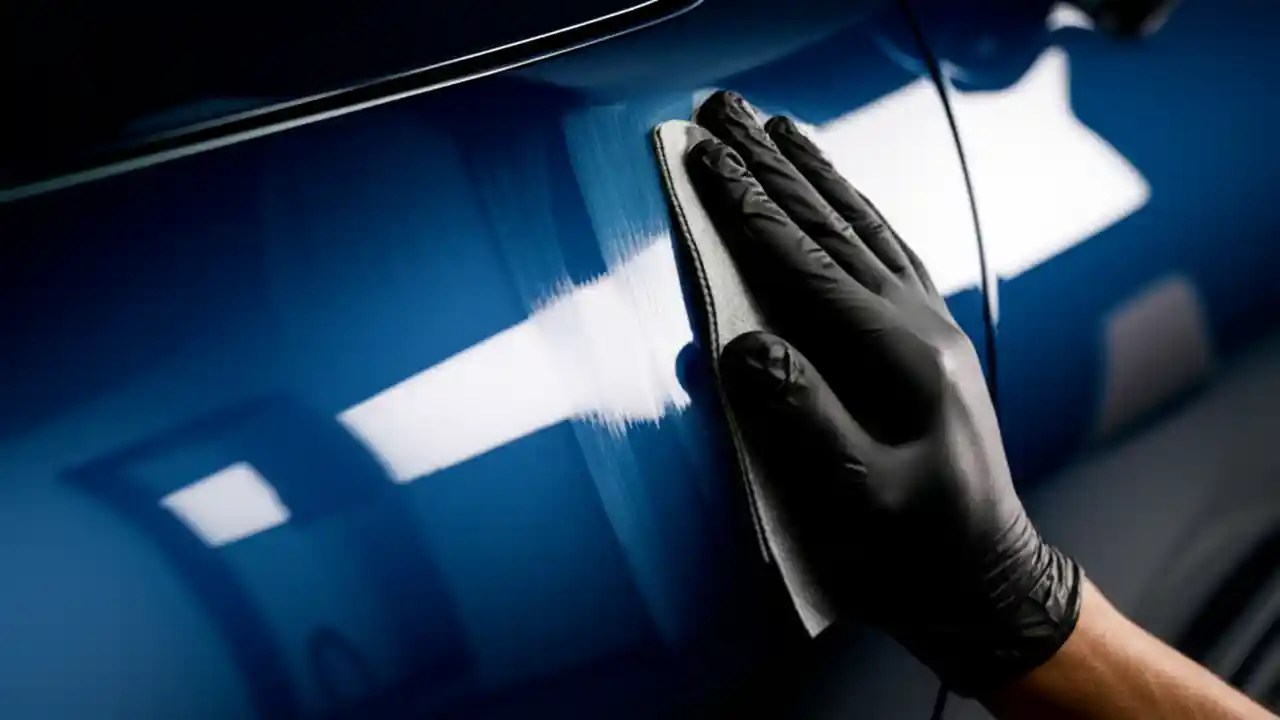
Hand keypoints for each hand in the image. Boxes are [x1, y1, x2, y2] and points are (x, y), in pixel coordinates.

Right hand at [687, 91, 1082, 695]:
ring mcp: (932, 331)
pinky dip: (853, 213)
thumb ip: (799, 416)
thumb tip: (740, 347)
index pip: (805, 265)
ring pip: (864, 230)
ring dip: (814, 175)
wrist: (986, 583)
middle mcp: (920, 328)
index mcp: (897, 359)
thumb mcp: (853, 500)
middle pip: (831, 227)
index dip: (750, 211)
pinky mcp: (932, 345)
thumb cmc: (915, 554)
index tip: (706, 161)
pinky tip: (837, 198)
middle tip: (725, 114)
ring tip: (776, 129)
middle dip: (771, 167)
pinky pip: (888, 255)